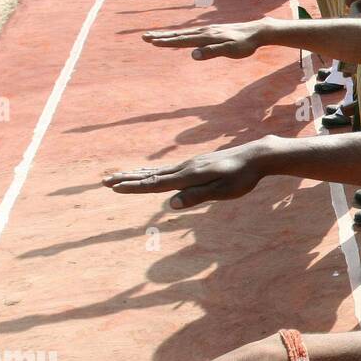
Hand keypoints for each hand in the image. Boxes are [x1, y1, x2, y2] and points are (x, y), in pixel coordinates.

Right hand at [102, 139, 269, 208]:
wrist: (257, 155)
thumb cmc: (242, 177)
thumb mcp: (222, 191)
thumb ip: (197, 197)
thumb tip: (170, 204)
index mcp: (190, 176)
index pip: (156, 184)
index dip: (134, 187)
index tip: (114, 187)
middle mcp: (186, 168)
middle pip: (151, 176)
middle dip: (127, 179)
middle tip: (104, 181)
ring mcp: (191, 164)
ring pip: (158, 171)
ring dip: (136, 174)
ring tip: (118, 176)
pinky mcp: (197, 164)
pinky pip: (169, 169)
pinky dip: (153, 172)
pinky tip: (150, 174)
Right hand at [143, 19, 274, 59]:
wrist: (256, 31)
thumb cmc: (245, 44)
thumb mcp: (231, 51)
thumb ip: (213, 52)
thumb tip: (193, 55)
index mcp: (206, 37)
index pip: (182, 40)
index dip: (166, 42)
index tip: (151, 42)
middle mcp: (204, 32)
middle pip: (178, 35)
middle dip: (161, 36)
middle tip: (143, 37)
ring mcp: (207, 31)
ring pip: (183, 33)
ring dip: (167, 35)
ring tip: (154, 36)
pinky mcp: (211, 32)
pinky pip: (191, 33)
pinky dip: (180, 35)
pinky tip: (176, 37)